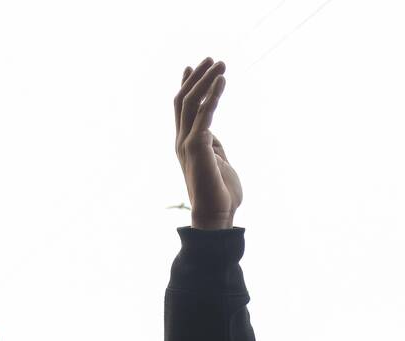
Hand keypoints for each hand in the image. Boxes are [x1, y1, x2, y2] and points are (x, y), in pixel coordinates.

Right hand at [175, 58, 240, 229]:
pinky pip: (205, 114)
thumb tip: (213, 134)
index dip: (187, 85)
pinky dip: (213, 95)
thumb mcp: (218, 162)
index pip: (182, 108)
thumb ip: (213, 146)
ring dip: (206, 80)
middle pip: (184, 99)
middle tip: (212, 59)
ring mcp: (187, 143)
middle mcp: (182, 140)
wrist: (216, 216)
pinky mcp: (197, 147)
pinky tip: (222, 81)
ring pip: (192, 102)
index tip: (193, 66)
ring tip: (221, 64)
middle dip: (197, 76)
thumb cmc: (221, 194)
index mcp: (186, 143)